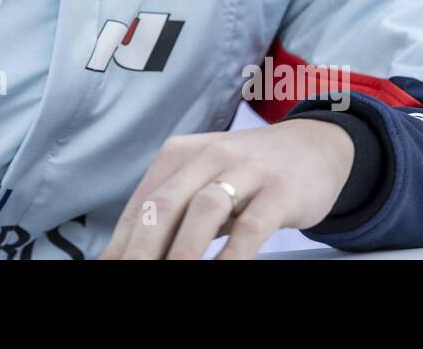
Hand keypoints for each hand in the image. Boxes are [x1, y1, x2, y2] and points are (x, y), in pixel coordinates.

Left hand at [97, 118, 354, 259]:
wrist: (313, 146)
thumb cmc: (248, 172)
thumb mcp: (204, 182)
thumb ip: (172, 212)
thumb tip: (126, 251)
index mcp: (180, 154)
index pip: (142, 202)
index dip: (121, 240)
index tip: (108, 265)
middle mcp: (208, 156)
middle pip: (164, 204)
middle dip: (141, 246)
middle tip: (130, 272)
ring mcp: (246, 170)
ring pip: (204, 210)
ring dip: (183, 250)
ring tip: (170, 275)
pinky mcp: (280, 190)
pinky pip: (252, 225)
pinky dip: (233, 254)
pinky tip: (222, 271)